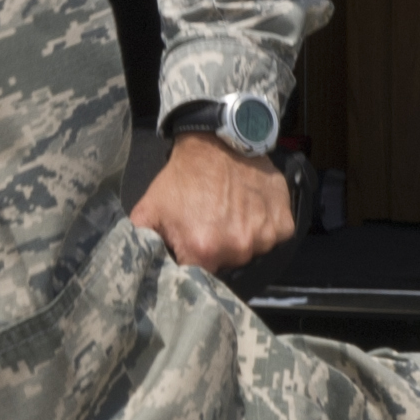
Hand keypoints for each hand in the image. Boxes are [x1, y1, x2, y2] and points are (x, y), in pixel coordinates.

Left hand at [130, 133, 293, 270]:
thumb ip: (139, 244)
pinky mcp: (284, 224)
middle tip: (210, 226)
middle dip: (217, 252)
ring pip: (251, 253)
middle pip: (228, 267)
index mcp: (203, 251)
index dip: (194, 264)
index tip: (191, 247)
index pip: (199, 279)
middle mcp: (238, 248)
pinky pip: (274, 238)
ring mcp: (265, 237)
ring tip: (230, 214)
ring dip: (241, 239)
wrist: (219, 140)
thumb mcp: (150, 208)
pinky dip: (264, 227)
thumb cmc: (184, 176)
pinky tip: (250, 209)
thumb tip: (135, 272)